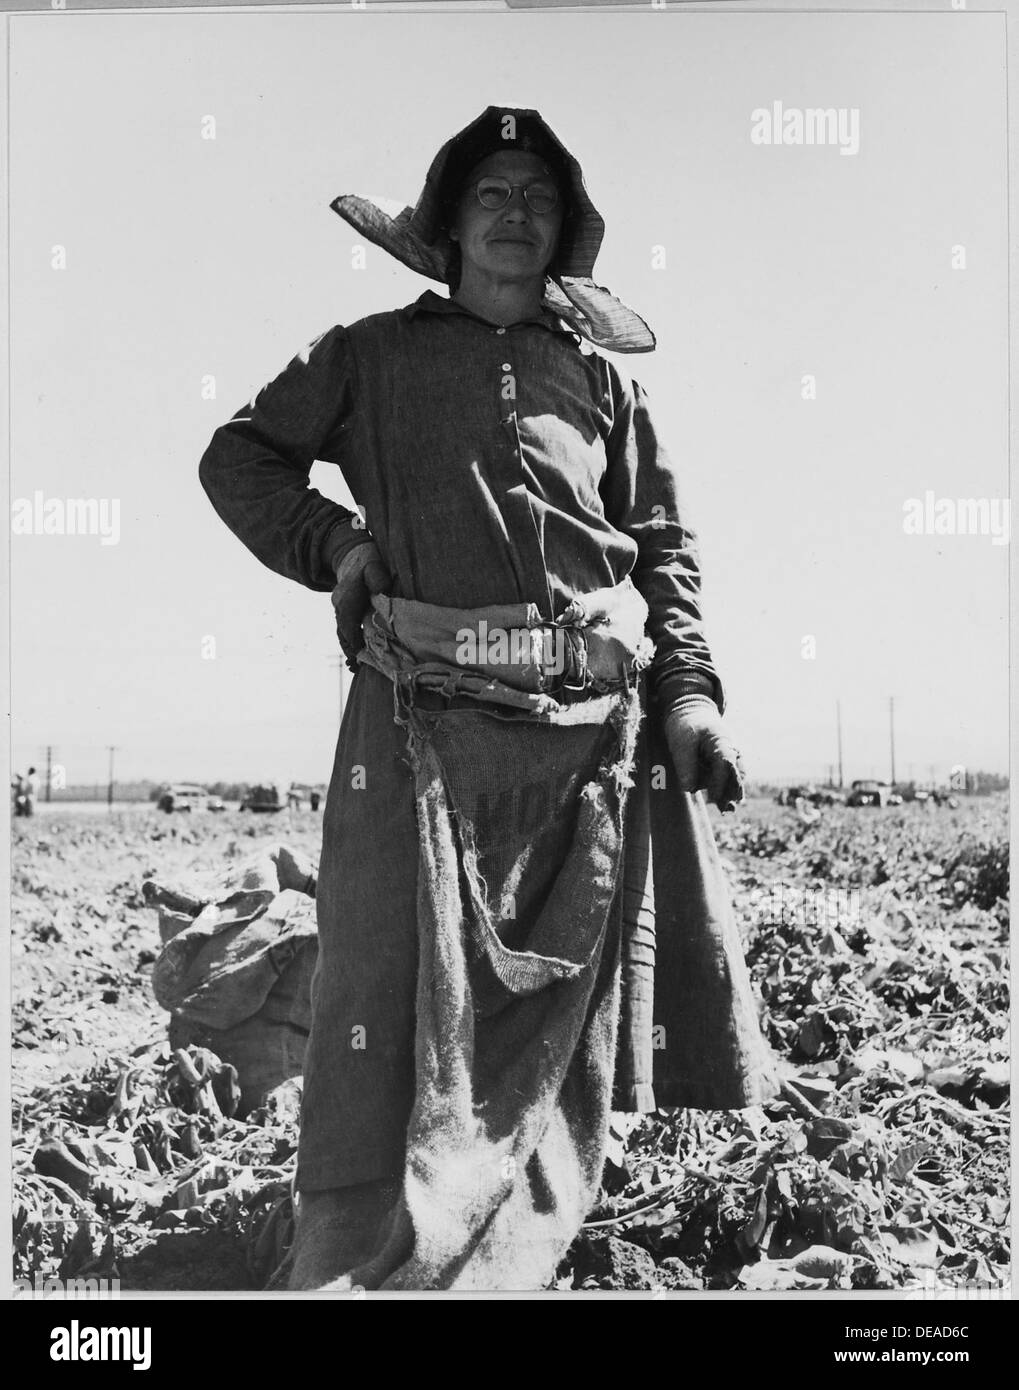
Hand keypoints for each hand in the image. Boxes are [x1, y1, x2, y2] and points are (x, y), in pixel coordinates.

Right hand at [331, 542, 390, 667]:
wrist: (351, 554)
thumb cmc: (368, 561)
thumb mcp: (375, 566)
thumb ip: (378, 577)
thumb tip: (381, 591)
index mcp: (346, 597)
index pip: (348, 623)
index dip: (353, 639)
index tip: (360, 653)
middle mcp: (339, 604)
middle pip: (343, 631)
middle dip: (350, 649)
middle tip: (356, 667)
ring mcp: (338, 607)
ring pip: (342, 632)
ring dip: (348, 648)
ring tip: (354, 666)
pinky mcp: (342, 610)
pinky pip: (343, 628)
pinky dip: (349, 640)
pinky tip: (354, 654)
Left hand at [663, 696, 745, 811]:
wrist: (691, 716)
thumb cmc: (685, 728)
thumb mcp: (681, 743)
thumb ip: (685, 765)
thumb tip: (689, 789)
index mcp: (721, 741)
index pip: (725, 763)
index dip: (720, 782)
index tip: (713, 798)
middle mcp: (731, 751)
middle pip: (736, 774)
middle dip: (733, 792)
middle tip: (728, 810)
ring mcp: (730, 758)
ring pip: (731, 780)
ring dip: (728, 794)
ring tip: (726, 810)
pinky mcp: (724, 766)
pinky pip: (727, 781)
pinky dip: (725, 792)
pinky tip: (725, 806)